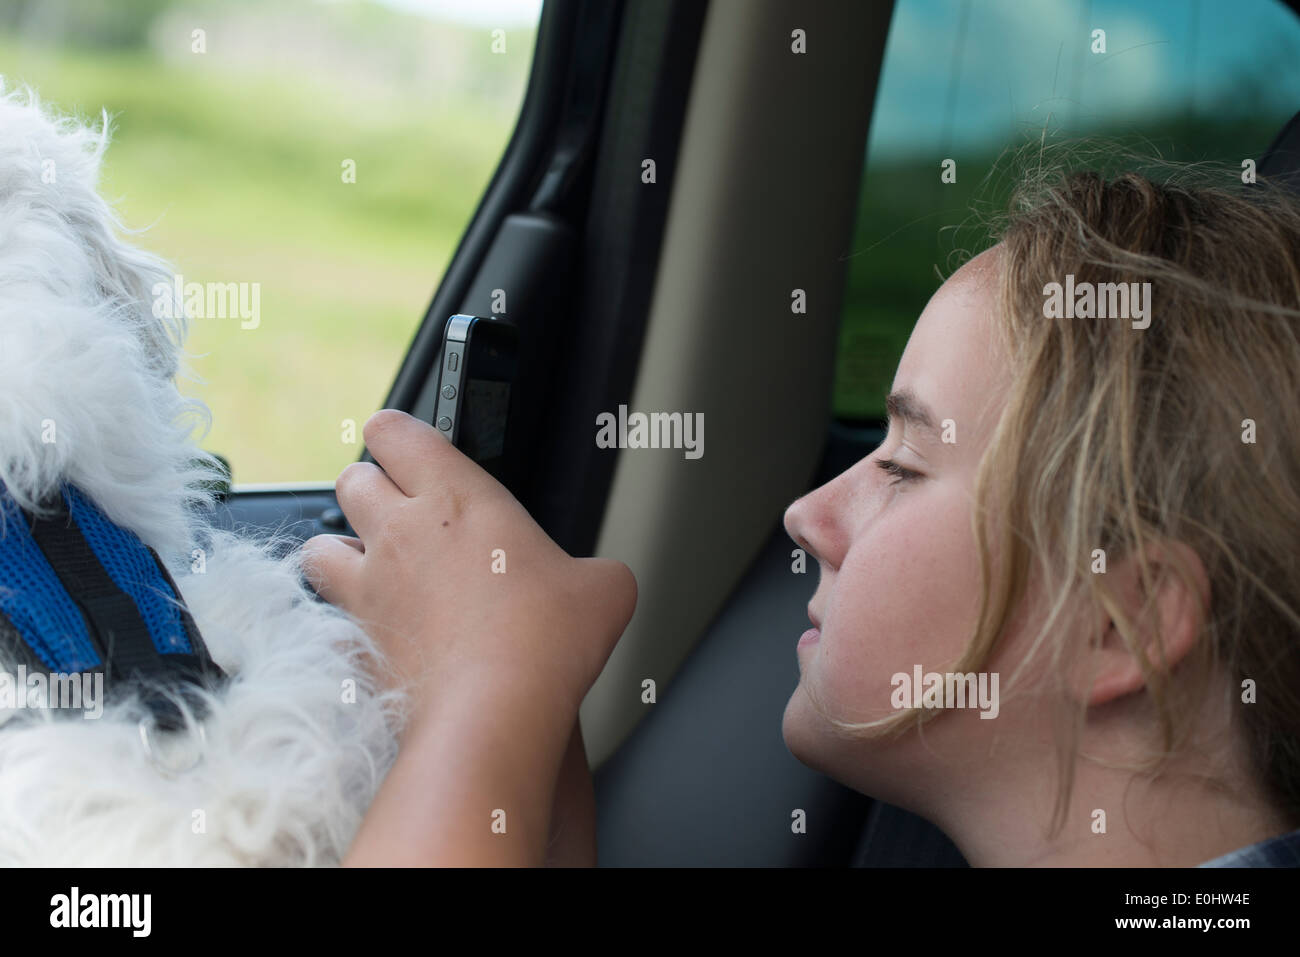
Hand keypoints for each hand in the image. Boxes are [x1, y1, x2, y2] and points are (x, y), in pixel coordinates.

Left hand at [301, 409, 636, 725]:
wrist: (494, 714)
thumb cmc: (544, 642)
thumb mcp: (603, 590)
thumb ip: (596, 572)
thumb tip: (601, 585)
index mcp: (457, 498)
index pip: (397, 431)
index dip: (398, 434)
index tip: (411, 447)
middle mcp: (401, 532)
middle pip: (352, 479)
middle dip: (370, 488)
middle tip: (402, 510)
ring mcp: (370, 586)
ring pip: (321, 543)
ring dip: (342, 548)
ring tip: (371, 566)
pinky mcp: (355, 639)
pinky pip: (328, 614)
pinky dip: (342, 616)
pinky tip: (374, 628)